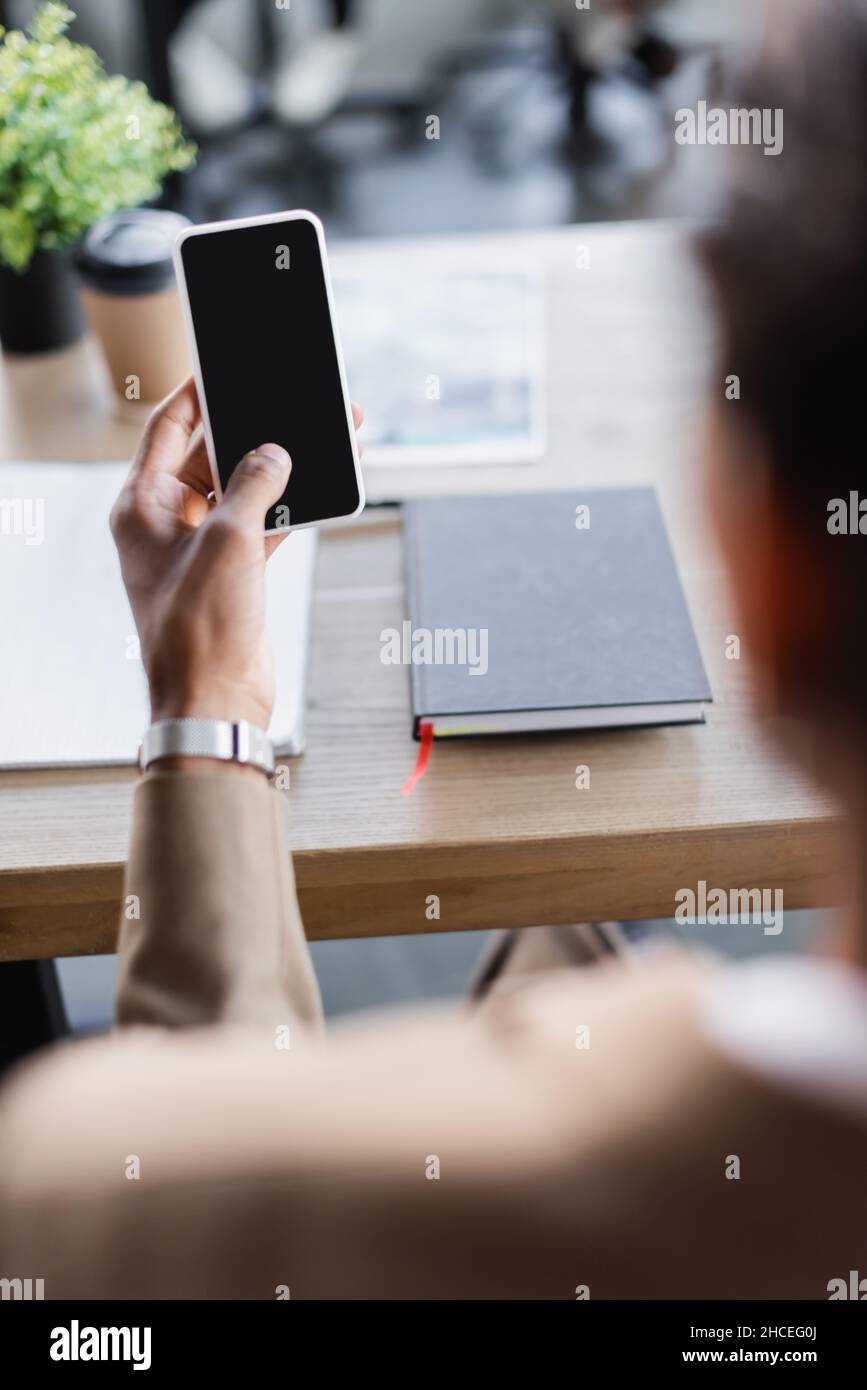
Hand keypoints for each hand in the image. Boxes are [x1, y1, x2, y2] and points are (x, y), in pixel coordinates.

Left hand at [111, 377, 362, 732]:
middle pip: (210, 455)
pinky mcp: (232, 574)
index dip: (198, 393)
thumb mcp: (229, 541)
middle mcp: (166, 523)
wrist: (216, 701)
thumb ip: (253, 486)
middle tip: (289, 404)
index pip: (168, 429)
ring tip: (319, 441)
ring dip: (278, 471)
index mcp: (142, 507)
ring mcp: (200, 548)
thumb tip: (275, 453)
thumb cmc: (200, 628)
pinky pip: (261, 525)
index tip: (227, 367)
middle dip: (252, 432)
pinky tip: (318, 490)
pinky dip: (287, 509)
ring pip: (241, 490)